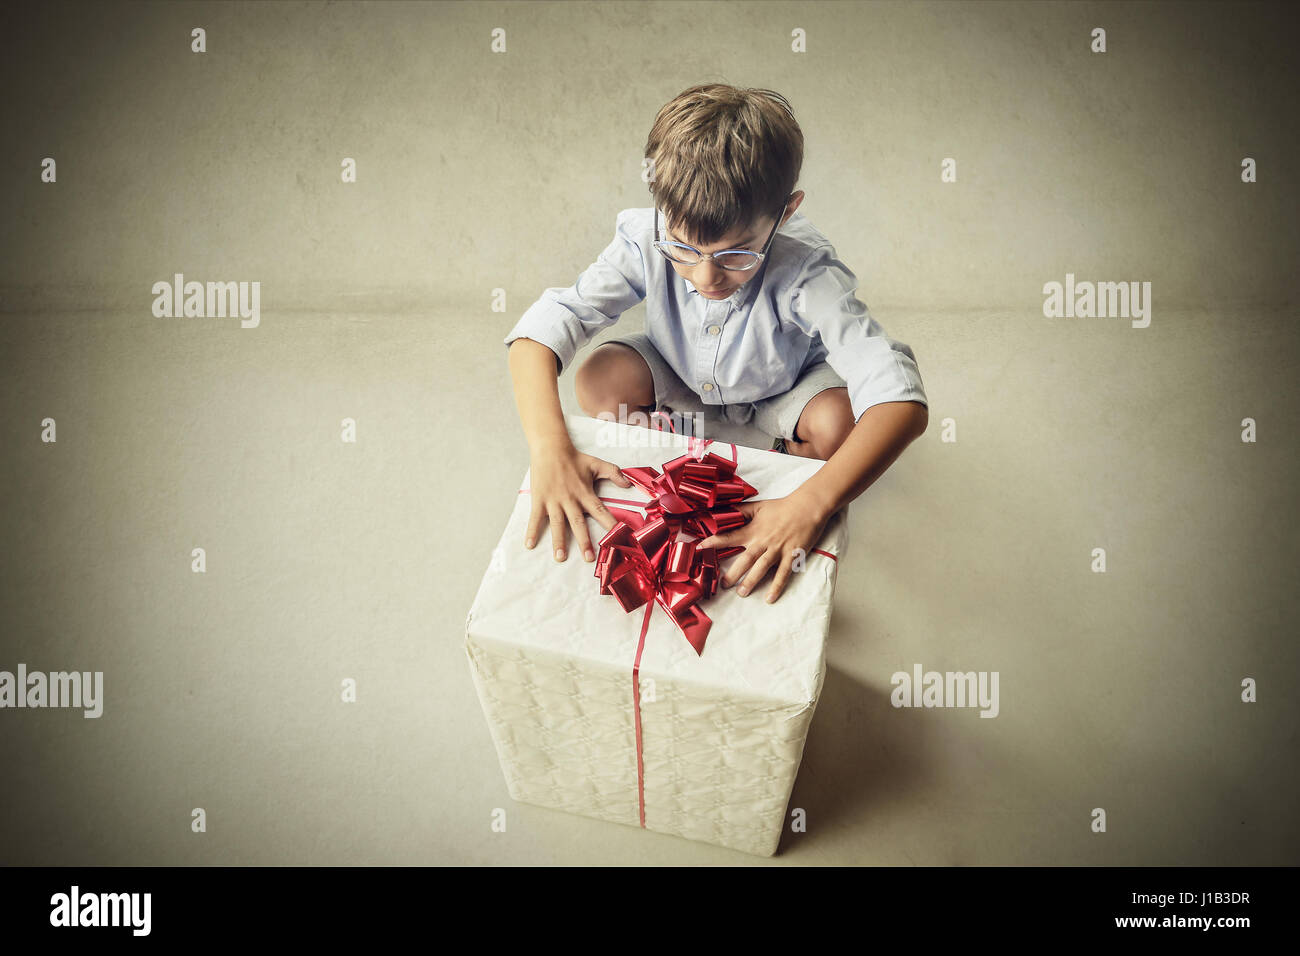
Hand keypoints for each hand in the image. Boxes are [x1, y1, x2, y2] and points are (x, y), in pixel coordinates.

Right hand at [525, 443, 633, 562]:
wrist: (550, 448)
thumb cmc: (574, 458)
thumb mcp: (597, 464)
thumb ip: (614, 474)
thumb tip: (628, 484)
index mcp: (585, 493)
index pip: (601, 512)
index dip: (611, 525)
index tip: (618, 538)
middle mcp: (570, 500)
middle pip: (578, 523)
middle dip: (584, 541)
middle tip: (589, 558)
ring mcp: (554, 501)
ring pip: (557, 524)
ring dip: (558, 541)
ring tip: (560, 557)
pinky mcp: (539, 500)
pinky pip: (535, 518)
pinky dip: (531, 531)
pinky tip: (529, 545)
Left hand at [695, 494, 831, 603]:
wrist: (807, 507)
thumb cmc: (782, 507)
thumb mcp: (758, 506)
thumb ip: (740, 511)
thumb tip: (722, 511)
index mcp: (753, 530)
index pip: (729, 537)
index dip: (713, 542)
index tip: (699, 549)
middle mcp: (763, 541)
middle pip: (745, 559)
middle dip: (733, 572)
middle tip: (722, 585)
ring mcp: (778, 550)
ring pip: (762, 568)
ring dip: (751, 581)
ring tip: (742, 593)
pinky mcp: (792, 555)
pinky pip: (783, 574)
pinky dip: (777, 586)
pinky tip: (770, 598)